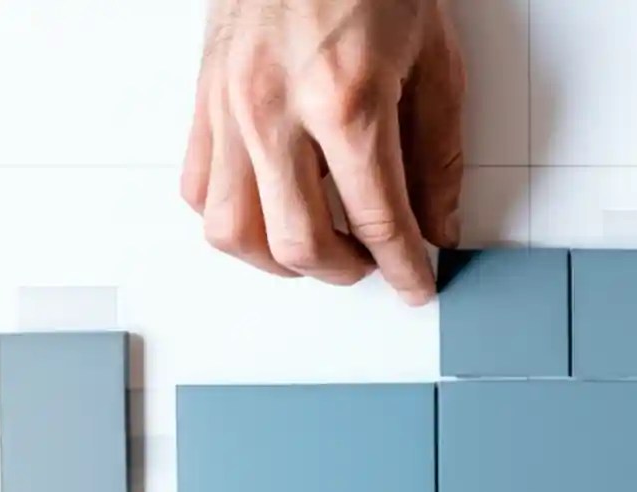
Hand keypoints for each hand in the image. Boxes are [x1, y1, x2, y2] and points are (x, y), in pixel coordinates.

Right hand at [181, 0, 464, 304]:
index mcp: (347, 101)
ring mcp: (229, 105)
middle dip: (348, 272)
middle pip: (301, 244)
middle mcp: (276, 110)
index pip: (380, 222)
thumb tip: (437, 224)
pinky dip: (235, 218)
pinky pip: (199, 188)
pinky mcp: (203, 96)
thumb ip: (437, 155)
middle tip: (375, 263)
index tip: (418, 284)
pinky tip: (272, 209)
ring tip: (321, 247)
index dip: (405, 269)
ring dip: (282, 260)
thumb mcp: (436, 62)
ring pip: (234, 232)